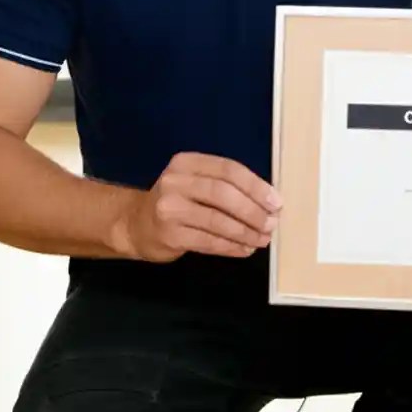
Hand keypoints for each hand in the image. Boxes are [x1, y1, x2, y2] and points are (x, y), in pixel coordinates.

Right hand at [111, 152, 281, 262]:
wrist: (136, 225)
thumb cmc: (177, 204)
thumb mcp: (195, 184)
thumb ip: (226, 187)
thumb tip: (268, 202)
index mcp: (187, 163)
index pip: (228, 169)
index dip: (256, 186)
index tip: (276, 202)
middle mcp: (175, 181)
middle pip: (223, 193)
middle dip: (252, 211)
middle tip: (271, 224)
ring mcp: (169, 208)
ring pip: (217, 220)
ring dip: (245, 232)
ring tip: (262, 239)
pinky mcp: (169, 234)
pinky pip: (208, 241)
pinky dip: (231, 246)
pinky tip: (244, 249)